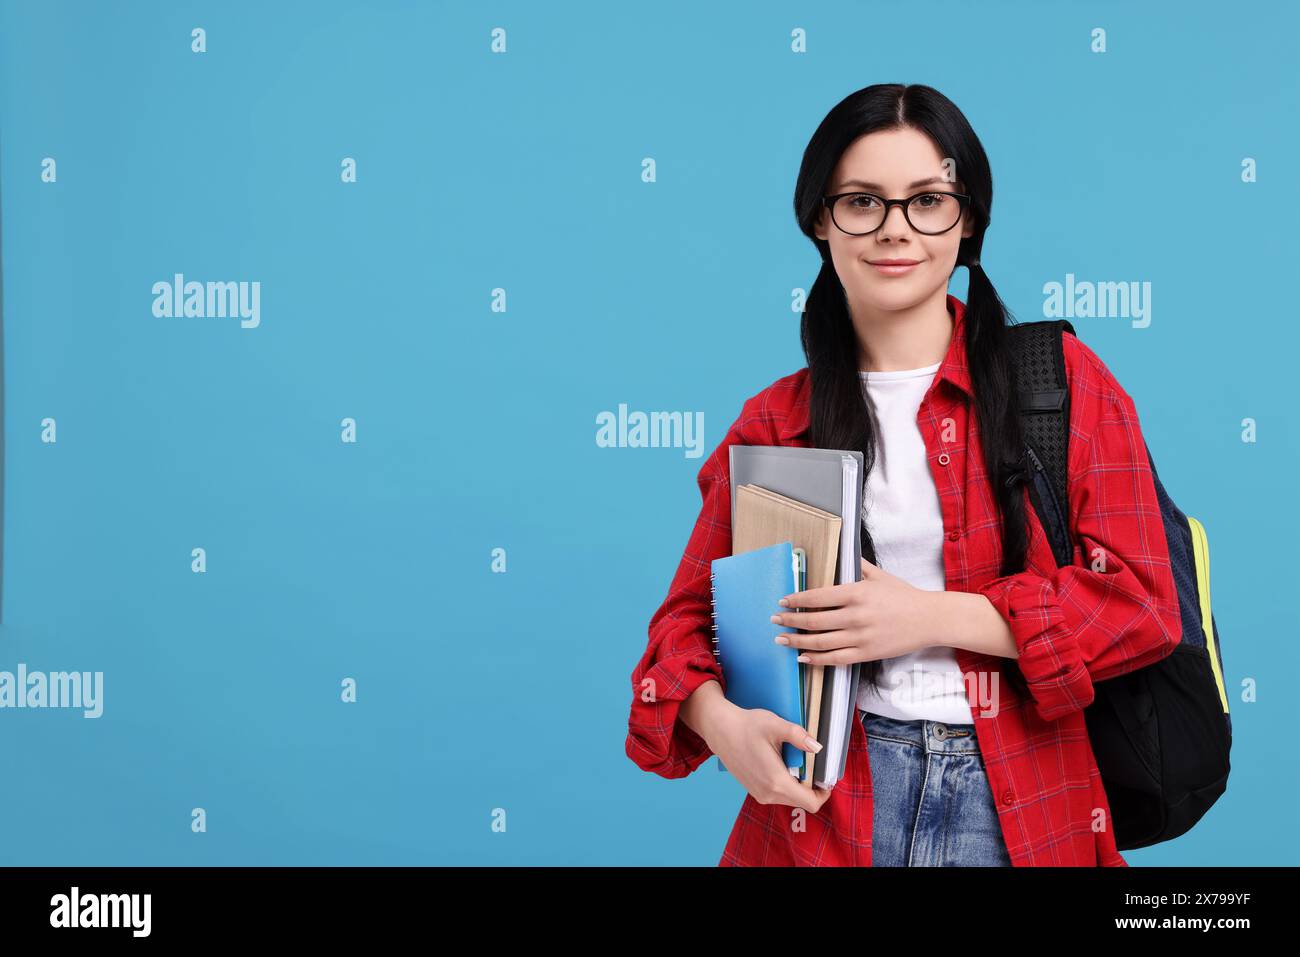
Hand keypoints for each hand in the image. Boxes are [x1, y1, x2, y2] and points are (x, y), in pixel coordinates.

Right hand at [700, 697, 832, 813]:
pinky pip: (778, 794)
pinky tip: (781, 763)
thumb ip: (799, 736)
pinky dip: (786, 783)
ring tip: (795, 760)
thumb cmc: (745, 725)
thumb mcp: (775, 725)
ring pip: (790, 798)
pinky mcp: (754, 791)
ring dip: (798, 784)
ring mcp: (760, 794)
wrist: (719, 729)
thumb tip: (818, 747)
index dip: (824, 793)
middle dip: (812, 786)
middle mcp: (768, 794)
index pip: (811, 802)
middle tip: (811, 763)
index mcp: (776, 781)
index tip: (825, 777)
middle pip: (802, 801)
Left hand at [771, 557, 940, 665]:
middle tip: (775, 620)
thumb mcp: (879, 575)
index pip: (817, 597)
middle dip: (790, 621)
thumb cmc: (904, 595)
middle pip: (814, 620)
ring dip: (797, 642)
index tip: (783, 600)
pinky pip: (836, 658)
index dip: (796, 600)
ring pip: (821, 642)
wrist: (930, 619)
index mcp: (856, 593)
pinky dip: (817, 659)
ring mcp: (861, 637)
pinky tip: (803, 657)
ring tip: (781, 640)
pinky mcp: (867, 653)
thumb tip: (841, 553)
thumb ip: (857, 566)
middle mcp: (855, 615)